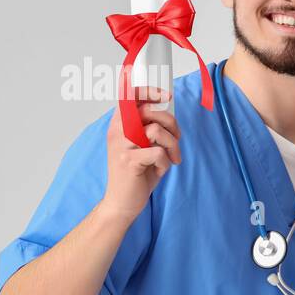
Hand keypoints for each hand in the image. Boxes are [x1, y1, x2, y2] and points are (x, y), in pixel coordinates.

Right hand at [102, 87, 179, 221]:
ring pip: (156, 130)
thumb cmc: (137, 173)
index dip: (149, 91)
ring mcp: (121, 146)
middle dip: (172, 124)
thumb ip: (150, 129)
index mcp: (119, 125)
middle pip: (149, 111)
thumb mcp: (143, 147)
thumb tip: (167, 111)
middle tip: (177, 139)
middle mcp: (117, 131)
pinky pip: (158, 153)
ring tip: (172, 158)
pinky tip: (160, 171)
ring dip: (172, 145)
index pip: (129, 97)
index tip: (167, 96)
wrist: (122, 202)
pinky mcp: (128, 161)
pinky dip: (165, 163)